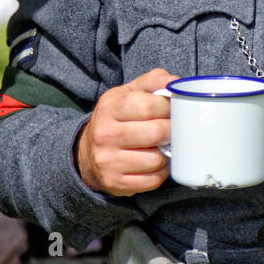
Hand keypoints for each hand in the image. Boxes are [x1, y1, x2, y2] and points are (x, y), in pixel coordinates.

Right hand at [74, 68, 174, 195]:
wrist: (88, 153)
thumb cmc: (117, 119)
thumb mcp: (128, 93)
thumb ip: (152, 81)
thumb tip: (175, 83)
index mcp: (109, 107)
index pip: (149, 105)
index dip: (169, 108)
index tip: (173, 110)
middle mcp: (105, 134)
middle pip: (156, 132)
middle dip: (172, 131)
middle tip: (172, 130)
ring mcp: (108, 161)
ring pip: (156, 159)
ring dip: (167, 154)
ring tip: (161, 147)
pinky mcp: (115, 182)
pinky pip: (153, 180)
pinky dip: (160, 172)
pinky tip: (154, 163)